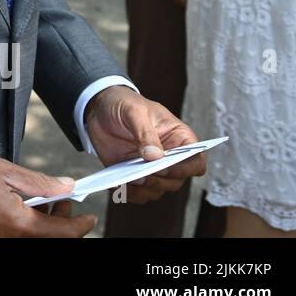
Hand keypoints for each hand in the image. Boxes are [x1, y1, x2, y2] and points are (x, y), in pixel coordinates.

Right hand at [0, 153, 95, 236]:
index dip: (81, 225)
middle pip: (49, 240)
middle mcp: (8, 242)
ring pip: (30, 240)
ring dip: (40, 226)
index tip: (88, 217)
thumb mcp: (4, 171)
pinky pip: (9, 239)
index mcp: (18, 224)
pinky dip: (19, 228)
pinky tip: (14, 211)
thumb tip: (66, 186)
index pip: (63, 232)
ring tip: (34, 203)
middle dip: (61, 223)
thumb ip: (40, 182)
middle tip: (59, 201)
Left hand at [83, 86, 204, 203]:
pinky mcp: (133, 173)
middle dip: (159, 180)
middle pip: (176, 181)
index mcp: (179, 138)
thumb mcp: (134, 111)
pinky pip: (137, 192)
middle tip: (141, 174)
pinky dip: (129, 192)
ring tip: (127, 179)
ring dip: (144, 189)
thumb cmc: (124, 103)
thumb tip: (155, 156)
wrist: (100, 107)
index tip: (165, 167)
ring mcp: (151, 167)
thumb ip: (145, 133)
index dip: (185, 169)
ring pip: (157, 190)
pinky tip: (117, 183)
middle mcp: (168, 157)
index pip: (196, 161)